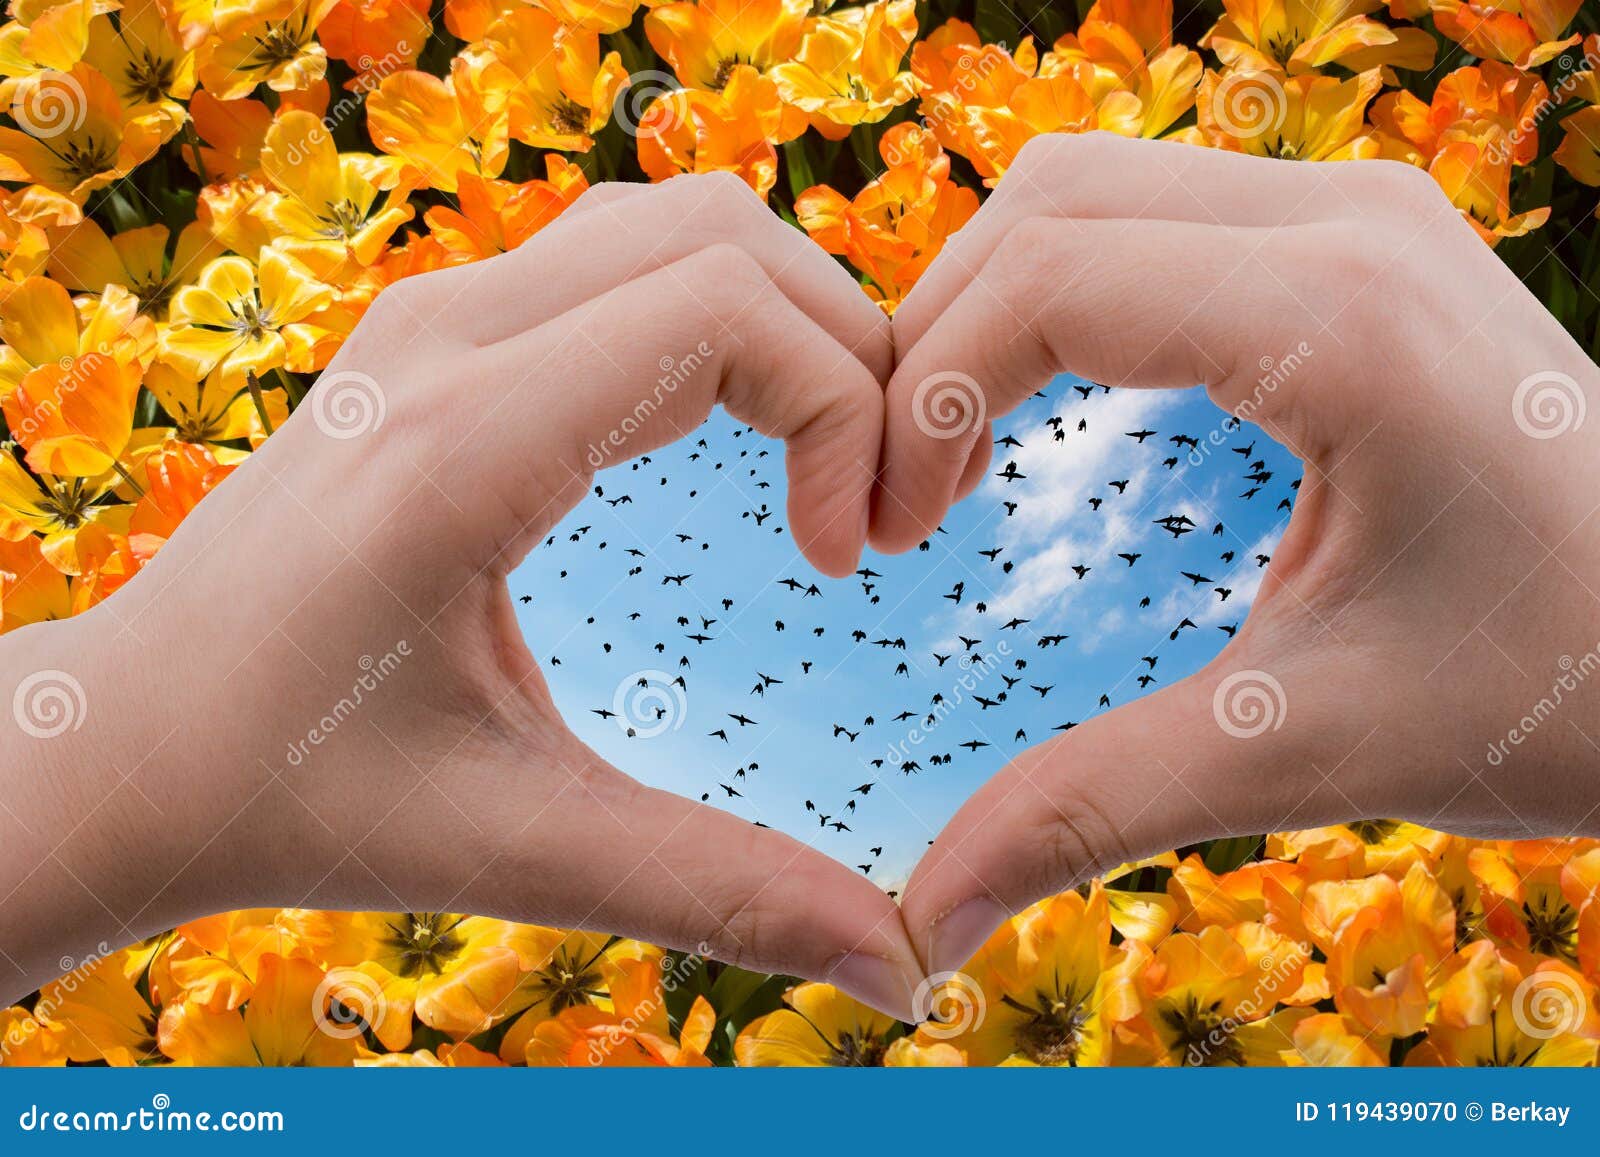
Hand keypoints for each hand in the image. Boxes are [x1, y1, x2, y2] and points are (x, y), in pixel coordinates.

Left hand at [2, 173, 926, 1018]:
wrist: (137, 738)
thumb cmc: (294, 791)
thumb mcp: (510, 844)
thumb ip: (716, 890)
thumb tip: (897, 962)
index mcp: (458, 448)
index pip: (721, 312)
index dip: (840, 412)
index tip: (844, 557)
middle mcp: (440, 338)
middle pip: (721, 235)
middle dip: (844, 349)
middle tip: (867, 502)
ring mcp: (430, 315)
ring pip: (673, 221)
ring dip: (784, 317)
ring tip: (822, 456)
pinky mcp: (435, 331)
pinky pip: (619, 256)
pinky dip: (715, 312)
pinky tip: (730, 431)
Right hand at [880, 132, 1599, 976]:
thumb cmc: (1558, 694)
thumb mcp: (1303, 748)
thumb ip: (1090, 810)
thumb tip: (916, 924)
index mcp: (1338, 318)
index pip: (1047, 281)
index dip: (922, 398)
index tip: (886, 533)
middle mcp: (1349, 218)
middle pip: (1047, 205)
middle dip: (937, 341)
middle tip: (905, 501)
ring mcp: (1362, 212)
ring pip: (1092, 191)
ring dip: (995, 309)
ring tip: (961, 457)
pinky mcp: (1361, 241)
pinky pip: (1154, 217)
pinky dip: (1065, 298)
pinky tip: (1054, 412)